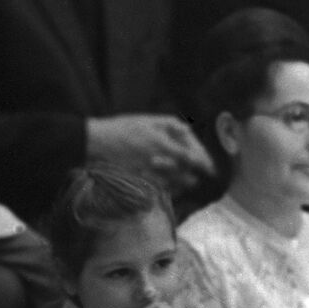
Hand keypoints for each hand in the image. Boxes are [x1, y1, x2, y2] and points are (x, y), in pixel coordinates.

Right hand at [87, 114, 214, 179]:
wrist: (97, 142)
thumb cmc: (122, 127)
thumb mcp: (147, 119)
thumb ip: (170, 124)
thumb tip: (188, 130)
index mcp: (162, 143)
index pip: (190, 157)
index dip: (203, 164)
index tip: (210, 168)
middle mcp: (157, 159)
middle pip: (184, 173)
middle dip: (194, 175)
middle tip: (200, 176)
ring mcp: (148, 171)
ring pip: (172, 182)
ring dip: (182, 183)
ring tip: (189, 182)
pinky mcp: (138, 179)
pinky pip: (158, 187)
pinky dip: (167, 188)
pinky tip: (170, 186)